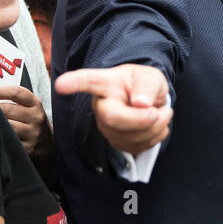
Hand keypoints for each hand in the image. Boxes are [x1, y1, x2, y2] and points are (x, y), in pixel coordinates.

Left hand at [0, 83, 52, 163]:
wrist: (49, 145)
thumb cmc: (32, 122)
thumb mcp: (30, 107)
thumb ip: (13, 97)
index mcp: (35, 103)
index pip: (15, 92)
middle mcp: (36, 117)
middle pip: (7, 109)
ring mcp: (32, 133)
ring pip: (7, 126)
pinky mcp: (28, 148)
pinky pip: (8, 140)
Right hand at [55, 64, 171, 154]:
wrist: (149, 102)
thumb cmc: (144, 85)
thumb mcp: (150, 77)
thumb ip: (147, 85)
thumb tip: (141, 103)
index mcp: (106, 83)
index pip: (88, 82)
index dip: (74, 83)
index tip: (60, 84)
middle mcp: (101, 106)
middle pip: (114, 119)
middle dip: (144, 118)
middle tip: (162, 109)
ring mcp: (107, 127)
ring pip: (131, 136)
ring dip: (157, 126)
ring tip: (160, 112)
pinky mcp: (118, 143)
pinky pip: (141, 146)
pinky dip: (157, 136)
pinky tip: (155, 124)